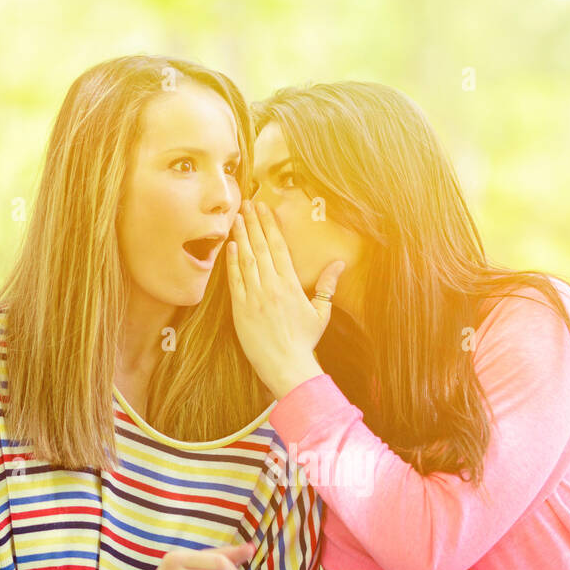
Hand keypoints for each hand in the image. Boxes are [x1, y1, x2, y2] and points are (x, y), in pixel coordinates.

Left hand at [226, 199, 344, 398]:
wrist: (286, 365)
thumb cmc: (305, 341)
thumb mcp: (321, 312)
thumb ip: (327, 286)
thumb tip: (339, 263)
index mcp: (291, 285)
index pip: (278, 247)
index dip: (270, 225)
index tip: (264, 208)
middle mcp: (272, 286)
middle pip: (261, 247)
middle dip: (253, 223)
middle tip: (246, 204)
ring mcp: (254, 297)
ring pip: (246, 260)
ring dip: (241, 236)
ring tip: (237, 218)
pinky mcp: (240, 310)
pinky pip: (235, 280)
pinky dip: (231, 262)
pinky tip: (229, 246)